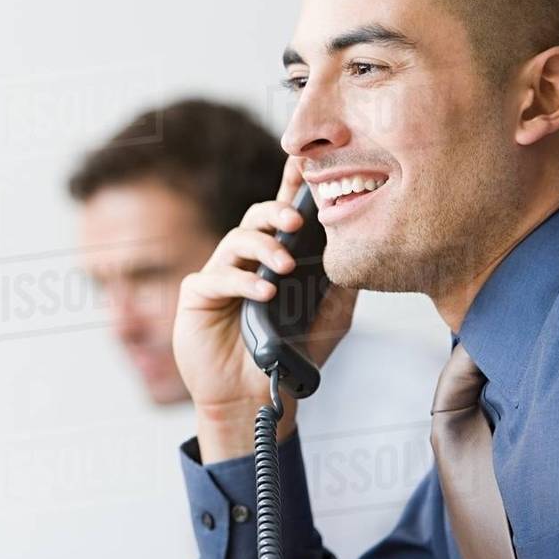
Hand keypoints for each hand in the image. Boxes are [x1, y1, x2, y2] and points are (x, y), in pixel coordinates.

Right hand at [173, 157, 358, 462]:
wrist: (256, 398)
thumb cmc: (289, 355)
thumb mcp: (329, 320)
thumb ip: (342, 287)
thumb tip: (362, 254)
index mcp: (275, 259)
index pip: (283, 215)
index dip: (290, 186)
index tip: (305, 160)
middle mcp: (245, 261)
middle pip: (255, 218)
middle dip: (277, 212)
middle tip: (298, 220)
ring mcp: (219, 275)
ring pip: (235, 240)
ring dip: (262, 247)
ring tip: (284, 265)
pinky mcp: (197, 296)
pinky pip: (216, 278)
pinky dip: (242, 282)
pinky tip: (263, 292)